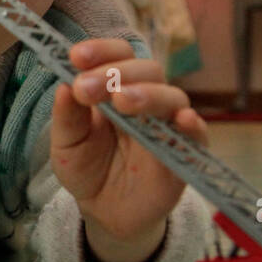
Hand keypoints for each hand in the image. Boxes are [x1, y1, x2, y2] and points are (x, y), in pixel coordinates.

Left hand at [50, 38, 207, 258]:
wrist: (104, 211)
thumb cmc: (87, 169)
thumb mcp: (66, 144)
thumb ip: (66, 116)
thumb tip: (64, 84)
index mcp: (115, 88)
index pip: (118, 56)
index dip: (101, 50)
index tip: (76, 56)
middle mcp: (146, 99)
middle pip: (147, 69)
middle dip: (116, 72)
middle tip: (86, 89)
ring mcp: (168, 125)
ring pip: (172, 96)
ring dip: (148, 94)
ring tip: (122, 101)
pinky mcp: (185, 155)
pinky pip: (197, 135)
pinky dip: (193, 125)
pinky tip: (181, 121)